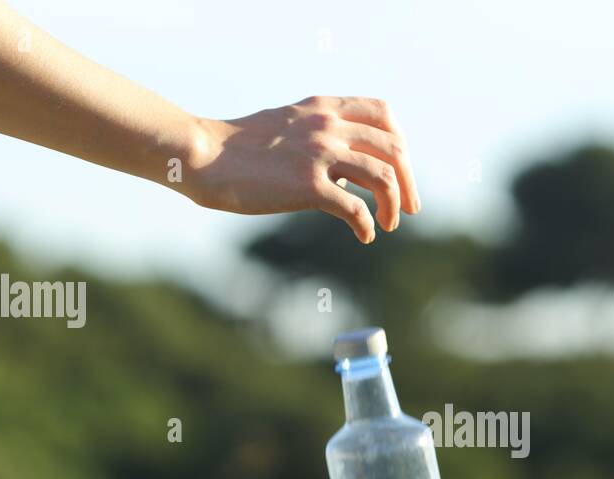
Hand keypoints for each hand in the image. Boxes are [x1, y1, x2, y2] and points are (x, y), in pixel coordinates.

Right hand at [186, 96, 421, 242]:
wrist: (204, 156)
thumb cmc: (240, 148)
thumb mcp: (287, 126)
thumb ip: (319, 135)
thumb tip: (347, 170)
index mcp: (323, 108)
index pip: (383, 115)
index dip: (400, 145)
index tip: (401, 170)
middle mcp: (327, 126)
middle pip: (393, 150)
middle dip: (408, 182)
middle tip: (410, 209)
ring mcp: (319, 154)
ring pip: (383, 178)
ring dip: (394, 205)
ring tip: (390, 225)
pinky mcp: (307, 185)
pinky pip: (356, 208)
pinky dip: (367, 225)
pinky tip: (364, 235)